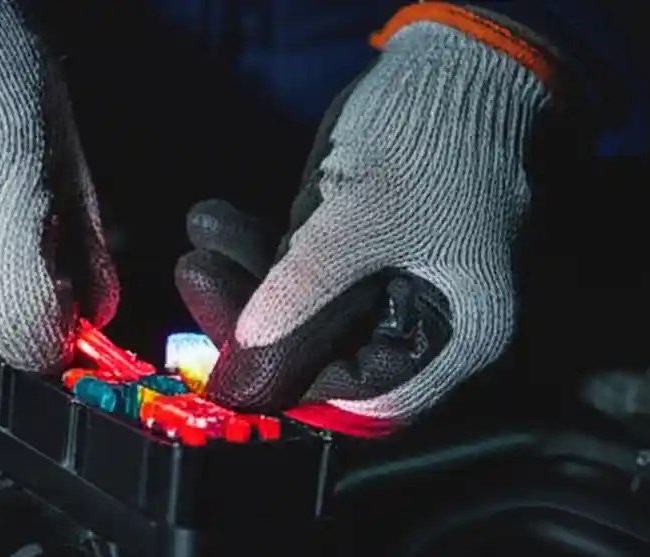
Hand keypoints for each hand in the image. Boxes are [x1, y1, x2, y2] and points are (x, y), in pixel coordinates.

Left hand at [176, 15, 555, 432]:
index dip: (291, 386)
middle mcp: (422, 328)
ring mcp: (385, 292)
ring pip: (297, 314)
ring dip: (240, 280)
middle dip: (252, 318)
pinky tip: (213, 219)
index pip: (360, 398)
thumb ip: (300, 302)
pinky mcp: (353, 258)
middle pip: (320, 358)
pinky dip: (253, 251)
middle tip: (195, 273)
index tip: (227, 358)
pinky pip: (294, 275)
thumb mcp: (359, 225)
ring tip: (202, 236)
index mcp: (454, 338)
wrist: (450, 64)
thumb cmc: (430, 140)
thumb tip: (238, 383)